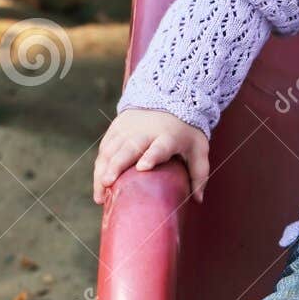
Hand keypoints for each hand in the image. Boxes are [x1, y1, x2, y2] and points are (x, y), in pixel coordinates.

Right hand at [93, 108, 210, 204]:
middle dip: (116, 165)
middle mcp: (146, 132)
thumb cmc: (186, 132)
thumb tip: (198, 200)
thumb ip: (199, 174)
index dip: (151, 156)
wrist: (169, 98)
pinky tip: (99, 183)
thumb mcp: (199, 149)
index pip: (160, 147)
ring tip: (100, 194)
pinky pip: (104, 148)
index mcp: (169, 137)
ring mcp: (129, 128)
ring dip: (103, 170)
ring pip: (111, 149)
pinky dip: (100, 165)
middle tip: (107, 183)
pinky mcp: (116, 128)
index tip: (142, 167)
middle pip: (128, 148)